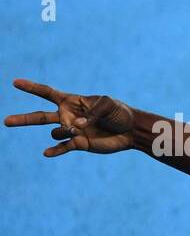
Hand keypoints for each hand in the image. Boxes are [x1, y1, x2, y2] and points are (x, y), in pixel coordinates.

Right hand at [4, 79, 134, 155]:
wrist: (130, 130)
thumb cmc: (119, 113)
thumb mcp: (107, 105)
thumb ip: (91, 113)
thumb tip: (76, 127)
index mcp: (72, 102)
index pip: (47, 93)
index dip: (31, 88)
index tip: (15, 83)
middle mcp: (68, 116)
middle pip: (40, 117)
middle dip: (23, 119)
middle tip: (5, 121)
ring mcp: (72, 131)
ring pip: (55, 132)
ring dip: (65, 131)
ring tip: (81, 130)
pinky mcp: (79, 144)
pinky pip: (63, 147)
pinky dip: (55, 150)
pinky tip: (46, 153)